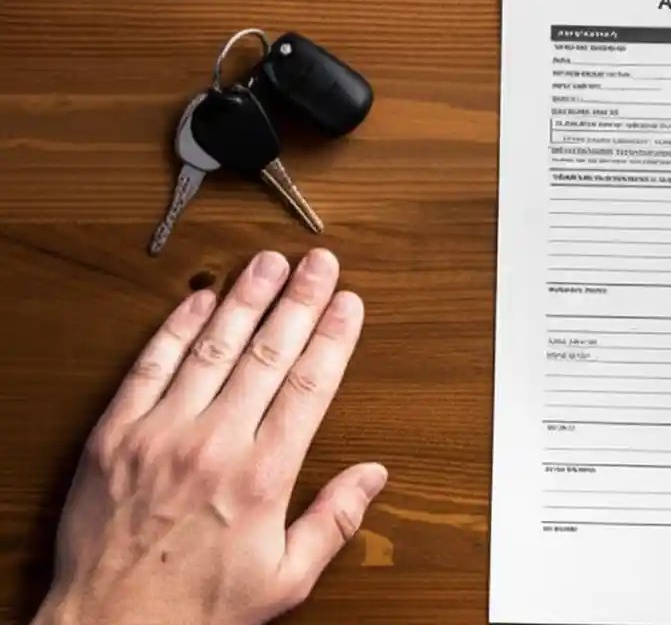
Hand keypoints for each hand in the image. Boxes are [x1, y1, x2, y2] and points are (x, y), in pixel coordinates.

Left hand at [35, 250, 386, 624]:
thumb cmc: (197, 609)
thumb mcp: (285, 579)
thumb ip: (334, 522)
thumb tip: (373, 476)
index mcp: (261, 477)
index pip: (308, 386)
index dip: (333, 338)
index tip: (349, 304)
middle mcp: (213, 445)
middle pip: (267, 354)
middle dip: (299, 301)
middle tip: (319, 264)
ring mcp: (160, 434)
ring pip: (212, 350)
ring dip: (244, 300)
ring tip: (267, 263)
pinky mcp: (115, 436)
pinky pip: (149, 368)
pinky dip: (174, 330)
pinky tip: (197, 300)